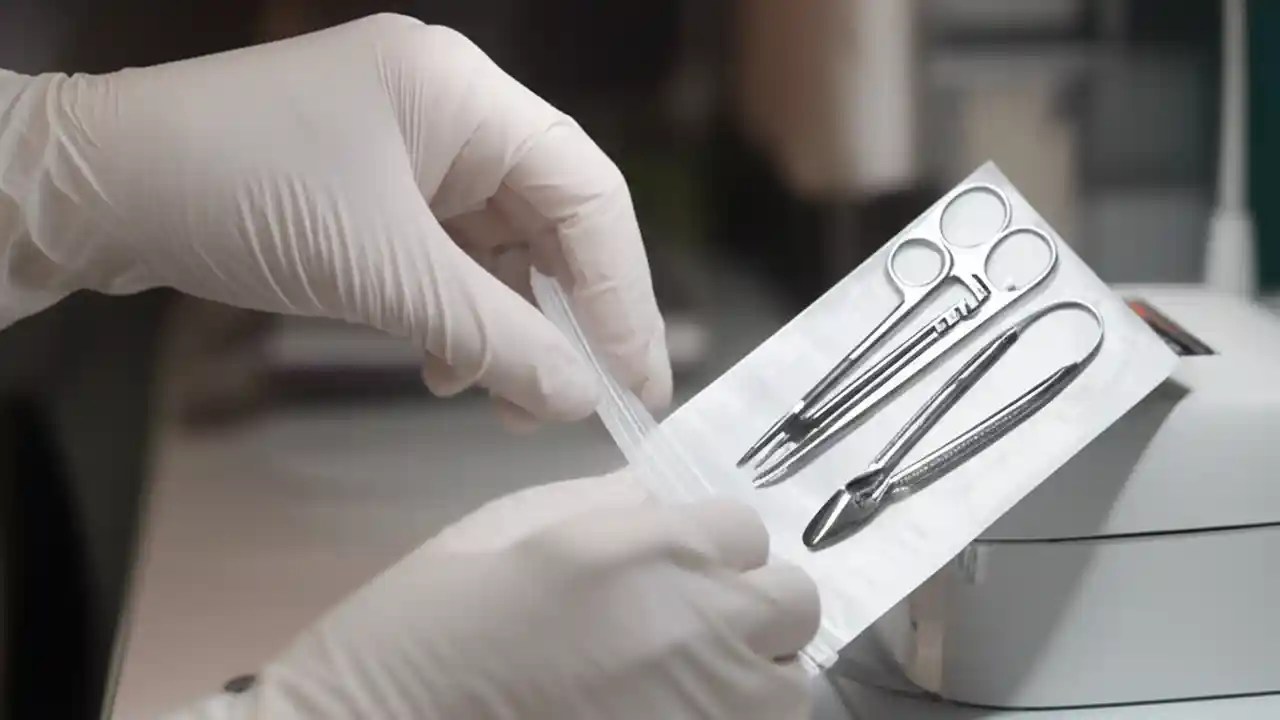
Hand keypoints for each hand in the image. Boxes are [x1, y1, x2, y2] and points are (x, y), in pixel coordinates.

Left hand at [0, 14, 669, 421]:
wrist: (95, 186)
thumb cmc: (238, 194)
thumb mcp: (382, 272)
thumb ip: (494, 338)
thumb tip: (578, 400)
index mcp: (465, 94)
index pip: (588, 192)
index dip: (624, 292)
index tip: (637, 381)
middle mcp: (453, 111)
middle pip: (553, 220)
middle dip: (569, 317)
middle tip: (583, 403)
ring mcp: (415, 148)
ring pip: (504, 247)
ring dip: (511, 327)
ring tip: (506, 402)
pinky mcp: (381, 188)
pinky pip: (453, 257)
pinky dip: (461, 316)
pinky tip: (445, 366)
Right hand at [164, 475, 820, 719]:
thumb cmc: (429, 625)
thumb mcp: (510, 529)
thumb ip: (608, 506)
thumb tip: (667, 500)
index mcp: (643, 551)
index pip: (746, 524)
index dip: (714, 541)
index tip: (682, 560)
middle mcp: (694, 629)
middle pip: (793, 601)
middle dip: (753, 603)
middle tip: (696, 620)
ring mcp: (702, 711)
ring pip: (787, 685)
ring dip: (751, 674)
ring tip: (684, 680)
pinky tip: (664, 713)